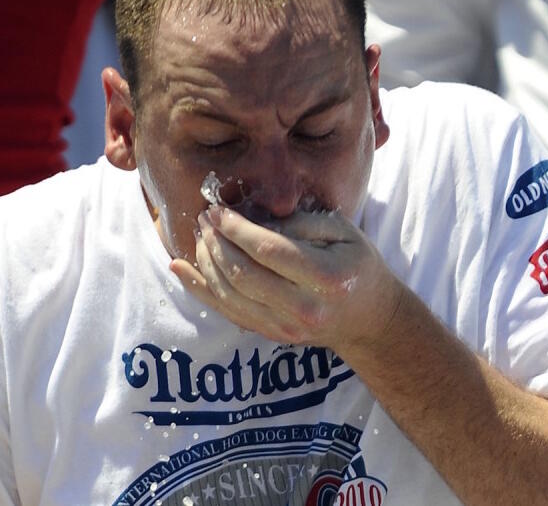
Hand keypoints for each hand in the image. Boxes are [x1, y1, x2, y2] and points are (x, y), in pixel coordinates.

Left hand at [169, 205, 403, 349]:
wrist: (368, 319)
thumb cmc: (357, 265)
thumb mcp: (344, 232)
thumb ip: (301, 223)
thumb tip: (253, 218)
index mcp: (326, 277)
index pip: (268, 250)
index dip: (236, 228)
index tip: (218, 210)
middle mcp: (304, 308)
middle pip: (243, 274)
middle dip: (216, 242)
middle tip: (205, 218)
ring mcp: (286, 328)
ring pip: (229, 295)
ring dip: (206, 262)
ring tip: (199, 235)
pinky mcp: (271, 336)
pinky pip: (226, 312)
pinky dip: (200, 289)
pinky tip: (179, 268)